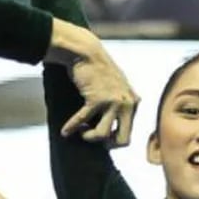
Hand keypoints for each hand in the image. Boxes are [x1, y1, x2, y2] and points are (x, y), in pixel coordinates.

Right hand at [47, 21, 139, 147]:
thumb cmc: (100, 70)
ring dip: (89, 137)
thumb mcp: (119, 87)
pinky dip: (72, 127)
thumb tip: (116, 126)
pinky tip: (65, 131)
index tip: (104, 138)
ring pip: (103, 135)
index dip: (115, 139)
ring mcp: (112, 102)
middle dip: (109, 145)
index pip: (130, 132)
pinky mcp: (96, 99)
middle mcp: (127, 104)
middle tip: (97, 143)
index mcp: (134, 103)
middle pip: (123, 140)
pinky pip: (82, 120)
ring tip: (81, 133)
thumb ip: (123, 104)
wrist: (88, 53)